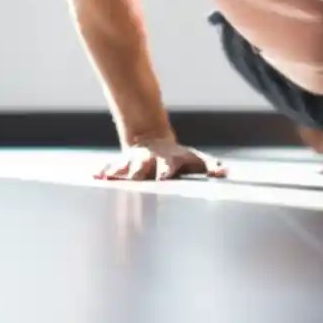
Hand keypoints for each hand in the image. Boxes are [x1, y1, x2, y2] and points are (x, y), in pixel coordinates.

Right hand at [94, 134, 227, 180]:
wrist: (152, 139)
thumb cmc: (179, 157)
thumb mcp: (195, 160)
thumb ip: (212, 166)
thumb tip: (227, 171)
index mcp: (167, 162)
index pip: (167, 167)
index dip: (165, 172)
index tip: (162, 179)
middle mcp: (149, 162)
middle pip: (141, 168)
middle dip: (136, 176)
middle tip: (132, 183)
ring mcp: (134, 162)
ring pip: (123, 168)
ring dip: (116, 174)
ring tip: (106, 179)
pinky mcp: (122, 164)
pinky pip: (111, 168)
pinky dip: (104, 172)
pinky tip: (95, 177)